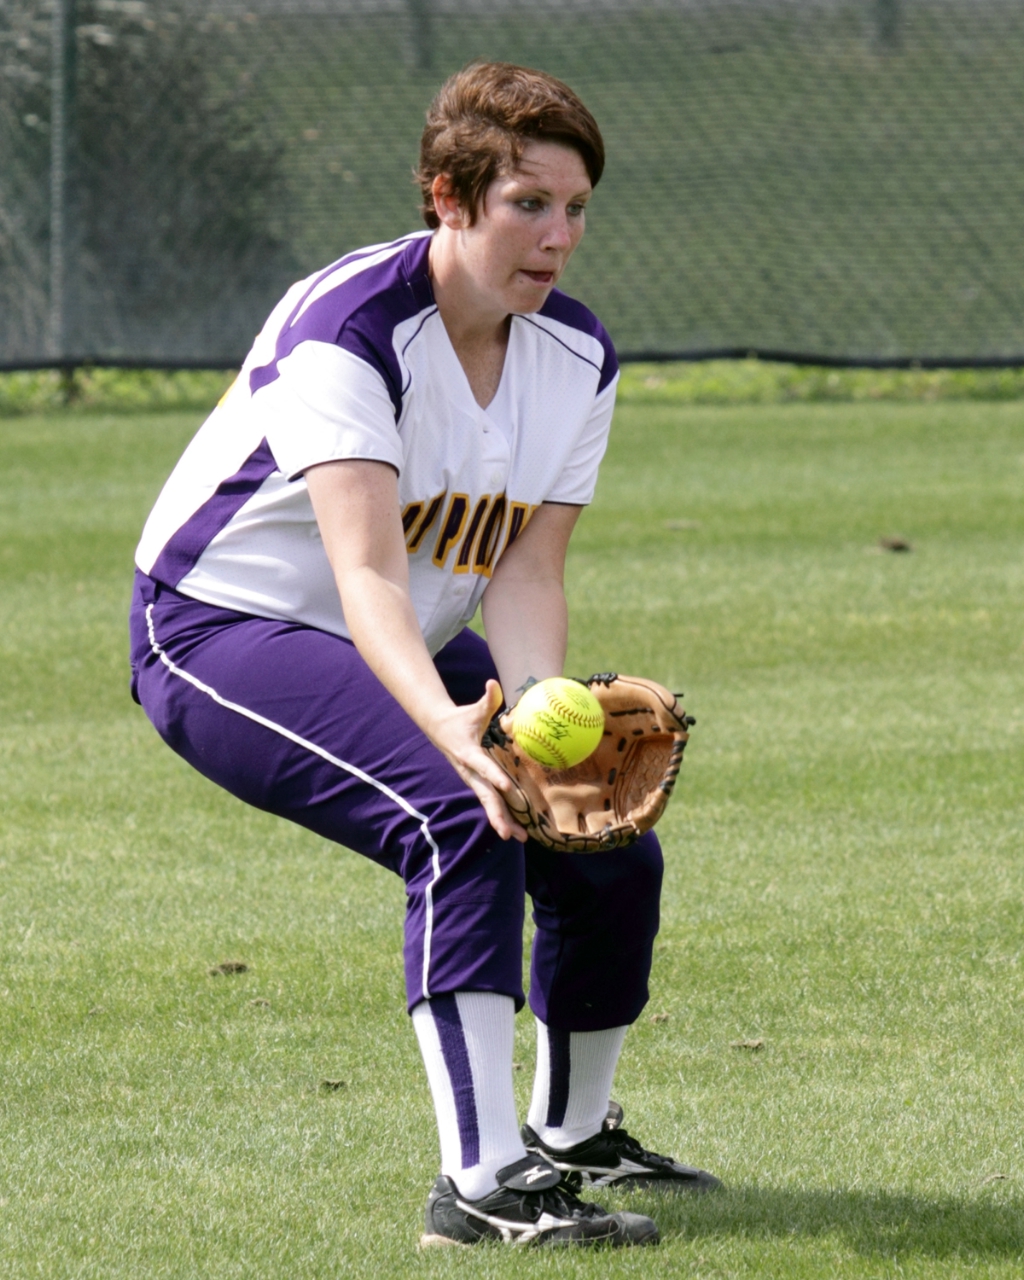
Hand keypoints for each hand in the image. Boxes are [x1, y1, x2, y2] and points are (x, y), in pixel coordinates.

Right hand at [427, 679, 527, 842]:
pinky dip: (503, 817)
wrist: (440, 730)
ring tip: (519, 838)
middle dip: (497, 814)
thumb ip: (487, 699)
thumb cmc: (460, 719)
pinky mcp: (478, 784)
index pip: (483, 767)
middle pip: (484, 796)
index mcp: (469, 754)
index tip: (507, 787)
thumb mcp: (473, 709)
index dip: (494, 776)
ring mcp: (473, 781)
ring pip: (489, 804)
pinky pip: (491, 803)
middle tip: (508, 832)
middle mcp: (470, 772)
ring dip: (503, 821)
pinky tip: (517, 832)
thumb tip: (493, 683)